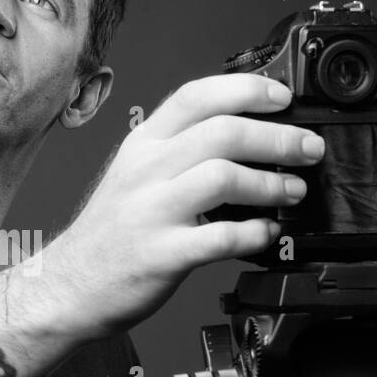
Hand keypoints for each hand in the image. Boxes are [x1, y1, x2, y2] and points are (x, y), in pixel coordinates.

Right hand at [42, 73, 323, 342]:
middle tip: (308, 149)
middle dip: (278, 137)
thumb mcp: (135, 175)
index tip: (283, 98)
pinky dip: (254, 233)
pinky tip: (266, 233)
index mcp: (142, 145)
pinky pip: (219, 237)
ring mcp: (151, 212)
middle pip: (222, 132)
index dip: (246, 90)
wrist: (68, 286)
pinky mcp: (161, 254)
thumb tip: (249, 135)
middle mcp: (146, 171)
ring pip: (223, 176)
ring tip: (293, 191)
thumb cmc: (112, 234)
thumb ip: (180, 151)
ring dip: (271, 183)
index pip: (196, 96)